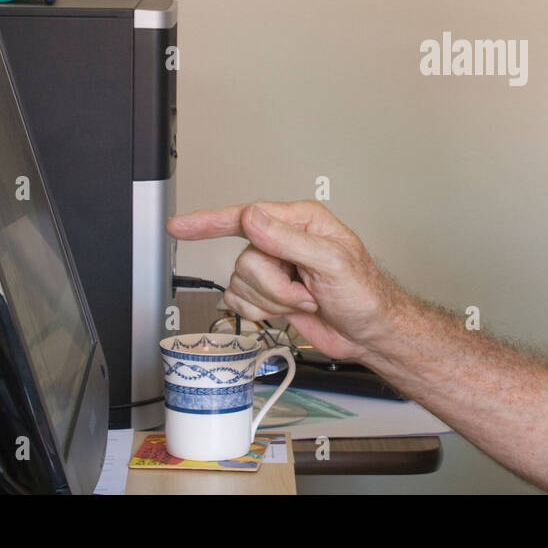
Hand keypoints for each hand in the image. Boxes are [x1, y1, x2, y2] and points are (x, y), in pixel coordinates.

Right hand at [165, 200, 396, 361]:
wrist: (368, 332)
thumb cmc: (364, 294)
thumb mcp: (332, 263)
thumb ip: (289, 240)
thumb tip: (252, 219)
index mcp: (301, 222)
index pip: (246, 215)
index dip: (209, 221)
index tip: (179, 226)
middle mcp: (284, 241)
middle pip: (244, 259)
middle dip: (274, 286)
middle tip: (306, 292)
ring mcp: (275, 269)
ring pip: (239, 283)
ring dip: (272, 301)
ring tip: (305, 301)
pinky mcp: (269, 294)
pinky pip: (239, 301)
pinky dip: (261, 312)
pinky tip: (287, 311)